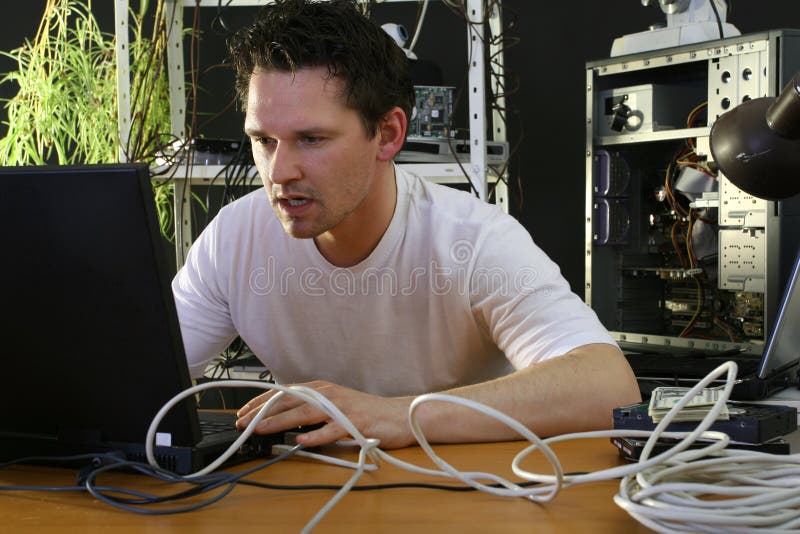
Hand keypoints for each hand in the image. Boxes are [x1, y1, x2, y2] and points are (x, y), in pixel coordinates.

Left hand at [235, 380, 414, 448]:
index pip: (285, 393)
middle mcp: (329, 394)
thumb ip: (311, 408)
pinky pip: (332, 430)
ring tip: (261, 429)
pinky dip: (315, 436)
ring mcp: (342, 408)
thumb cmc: (365, 413)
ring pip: (306, 413)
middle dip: (263, 412)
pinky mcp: (356, 422)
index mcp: (322, 388)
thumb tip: (282, 417)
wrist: (398, 415)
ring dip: (281, 422)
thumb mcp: (334, 405)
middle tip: (242, 422)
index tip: (243, 412)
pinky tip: (301, 441)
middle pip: (291, 401)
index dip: (262, 402)